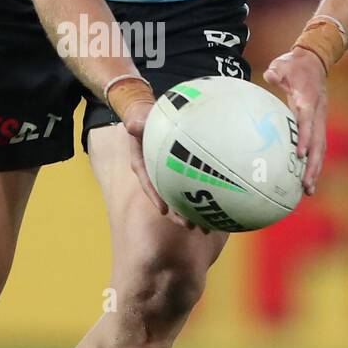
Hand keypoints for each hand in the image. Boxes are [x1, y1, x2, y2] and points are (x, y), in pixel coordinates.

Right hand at [119, 98, 208, 232]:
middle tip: (190, 227)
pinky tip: (215, 212)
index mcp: (143, 164)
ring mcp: (168, 175)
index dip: (155, 197)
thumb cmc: (145, 120)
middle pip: (166, 198)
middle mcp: (155, 173)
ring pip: (179, 198)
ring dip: (192, 214)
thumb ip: (137, 124)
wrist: (151, 119)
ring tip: (206, 229)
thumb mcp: (139, 121)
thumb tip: (132, 125)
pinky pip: (190, 188)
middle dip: (178, 214)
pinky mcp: (181, 173)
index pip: (147, 182)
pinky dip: (201, 200)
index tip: (163, 210)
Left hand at [262, 46, 326, 194]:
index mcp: (309, 100)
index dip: (305, 138)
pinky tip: (307, 179)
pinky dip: (314, 163)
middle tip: (306, 185)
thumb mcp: (284, 63)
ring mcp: (320, 120)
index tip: (300, 155)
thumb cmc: (295, 65)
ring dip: (315, 169)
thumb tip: (269, 75)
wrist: (315, 62)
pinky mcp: (318, 124)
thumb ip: (277, 71)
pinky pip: (317, 146)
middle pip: (318, 143)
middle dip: (313, 165)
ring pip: (320, 149)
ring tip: (308, 190)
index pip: (308, 122)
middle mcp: (318, 114)